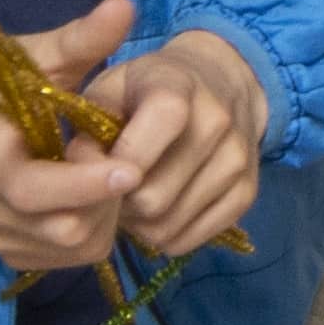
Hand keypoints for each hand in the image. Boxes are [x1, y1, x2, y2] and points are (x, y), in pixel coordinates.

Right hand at [0, 0, 142, 275]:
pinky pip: (68, 259)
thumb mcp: (42, 55)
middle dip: (104, 200)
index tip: (131, 169)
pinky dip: (92, 232)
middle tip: (121, 162)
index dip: (82, 185)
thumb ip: (82, 37)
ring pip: (72, 247)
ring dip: (103, 216)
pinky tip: (92, 200)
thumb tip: (124, 5)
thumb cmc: (8, 80)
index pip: (30, 188)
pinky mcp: (10, 250)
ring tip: (104, 176)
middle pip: (62, 227)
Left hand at [64, 26, 268, 258]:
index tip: (98, 174)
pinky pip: (190, 241)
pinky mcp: (247, 194)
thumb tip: (76, 175)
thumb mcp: (108, 91)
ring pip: (167, 226)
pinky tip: (157, 212)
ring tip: (132, 199)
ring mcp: (238, 161)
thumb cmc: (146, 89)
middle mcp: (218, 122)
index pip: (160, 126)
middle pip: (153, 197)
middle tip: (110, 191)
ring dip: (139, 223)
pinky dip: (164, 236)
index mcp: (178, 88)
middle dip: (120, 203)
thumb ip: (88, 130)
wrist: (221, 83)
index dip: (120, 164)